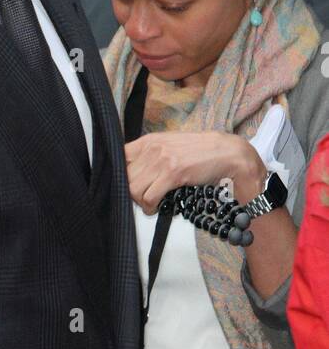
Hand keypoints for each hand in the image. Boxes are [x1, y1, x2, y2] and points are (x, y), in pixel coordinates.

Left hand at [125, 132, 265, 214]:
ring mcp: (162, 160)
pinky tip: (156, 207)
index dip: (120, 175)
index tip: (127, 185)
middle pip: (124, 177)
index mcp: (149, 140)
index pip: (119, 157)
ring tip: (150, 204)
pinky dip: (150, 207)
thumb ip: (151, 155)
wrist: (228, 153)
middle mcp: (153, 148)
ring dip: (140, 202)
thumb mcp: (170, 146)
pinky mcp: (173, 174)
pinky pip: (149, 197)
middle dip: (130, 192)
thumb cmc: (201, 152)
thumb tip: (134, 172)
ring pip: (133, 189)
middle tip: (142, 198)